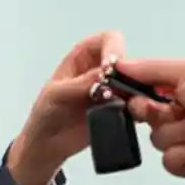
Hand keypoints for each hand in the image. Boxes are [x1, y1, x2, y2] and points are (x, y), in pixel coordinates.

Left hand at [7, 30, 125, 184]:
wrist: (48, 144)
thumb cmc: (46, 113)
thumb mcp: (57, 94)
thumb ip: (80, 83)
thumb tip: (106, 74)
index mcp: (83, 57)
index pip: (106, 39)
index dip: (113, 48)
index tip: (112, 68)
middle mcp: (100, 70)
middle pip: (126, 60)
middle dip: (129, 72)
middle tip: (124, 91)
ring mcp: (111, 90)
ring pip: (134, 82)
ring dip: (136, 91)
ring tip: (131, 105)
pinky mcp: (118, 110)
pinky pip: (135, 103)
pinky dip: (139, 107)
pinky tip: (134, 115)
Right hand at [116, 58, 184, 184]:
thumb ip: (149, 69)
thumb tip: (120, 64)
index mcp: (181, 90)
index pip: (144, 92)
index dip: (136, 95)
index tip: (135, 94)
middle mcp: (182, 114)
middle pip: (145, 116)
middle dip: (156, 113)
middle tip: (174, 110)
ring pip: (156, 139)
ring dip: (178, 132)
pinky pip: (168, 161)